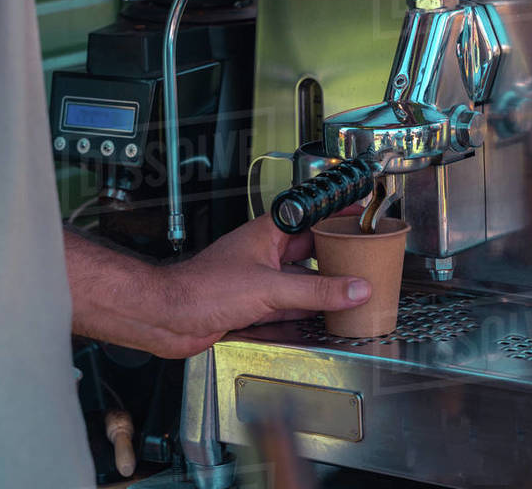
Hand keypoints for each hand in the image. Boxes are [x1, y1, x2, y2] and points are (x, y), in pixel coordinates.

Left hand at [147, 216, 370, 357]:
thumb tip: (354, 288)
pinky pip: (288, 305)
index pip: (310, 216)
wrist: (167, 317)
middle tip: (363, 259)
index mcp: (266, 234)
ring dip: (323, 288)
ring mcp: (258, 280)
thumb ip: (316, 291)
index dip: (335, 214)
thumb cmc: (201, 288)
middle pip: (309, 251)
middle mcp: (263, 254)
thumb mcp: (270, 288)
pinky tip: (323, 315)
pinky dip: (307, 310)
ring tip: (352, 290)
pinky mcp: (252, 305)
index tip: (360, 213)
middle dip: (335, 257)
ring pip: (300, 281)